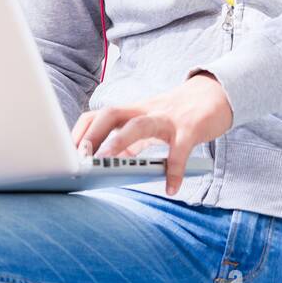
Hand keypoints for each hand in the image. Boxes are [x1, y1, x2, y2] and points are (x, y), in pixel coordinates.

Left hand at [71, 72, 232, 194]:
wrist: (216, 94)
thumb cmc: (178, 114)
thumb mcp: (150, 125)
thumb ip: (131, 142)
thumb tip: (111, 164)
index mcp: (133, 111)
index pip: (98, 115)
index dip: (81, 131)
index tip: (66, 152)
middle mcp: (146, 111)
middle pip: (112, 113)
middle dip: (93, 134)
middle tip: (80, 157)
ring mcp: (168, 118)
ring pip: (140, 125)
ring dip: (121, 143)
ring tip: (108, 165)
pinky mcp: (191, 128)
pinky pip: (180, 149)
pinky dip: (175, 170)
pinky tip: (171, 188)